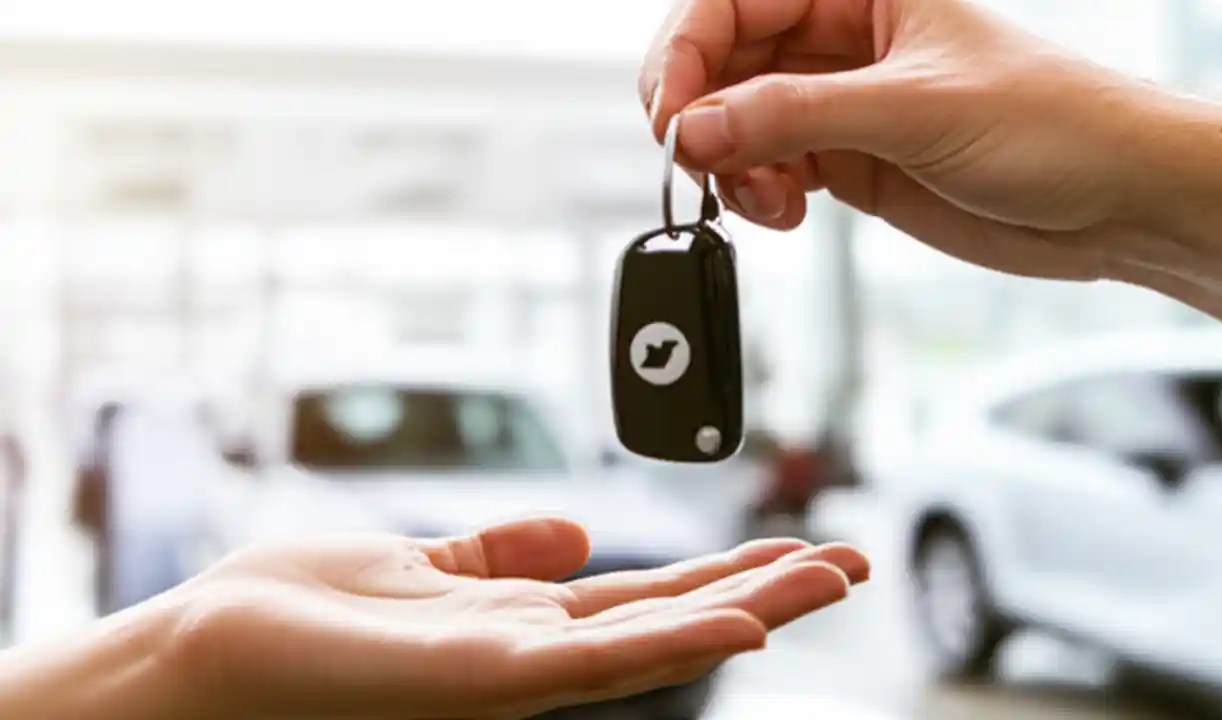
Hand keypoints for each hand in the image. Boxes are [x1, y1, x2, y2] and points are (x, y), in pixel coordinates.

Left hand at [168, 518, 867, 718]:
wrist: (200, 660)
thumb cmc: (295, 619)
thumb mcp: (421, 567)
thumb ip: (498, 552)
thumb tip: (575, 533)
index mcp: (519, 623)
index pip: (646, 598)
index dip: (728, 577)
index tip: (798, 551)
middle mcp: (530, 655)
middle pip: (670, 620)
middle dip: (765, 593)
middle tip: (854, 562)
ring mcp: (509, 676)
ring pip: (654, 645)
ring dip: (747, 611)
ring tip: (828, 579)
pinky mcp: (477, 682)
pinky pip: (590, 664)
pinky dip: (671, 647)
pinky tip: (735, 626)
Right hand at [641, 0, 1156, 280]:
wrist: (1112, 204)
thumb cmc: (1051, 124)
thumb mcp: (914, 108)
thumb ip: (795, 116)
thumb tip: (694, 130)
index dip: (686, 50)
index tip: (672, 112)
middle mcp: (841, 39)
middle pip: (723, 61)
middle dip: (701, 114)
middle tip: (698, 161)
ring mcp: (840, 102)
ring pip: (736, 122)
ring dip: (730, 165)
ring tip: (768, 198)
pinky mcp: (848, 160)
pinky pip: (767, 168)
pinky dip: (758, 195)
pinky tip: (788, 211)